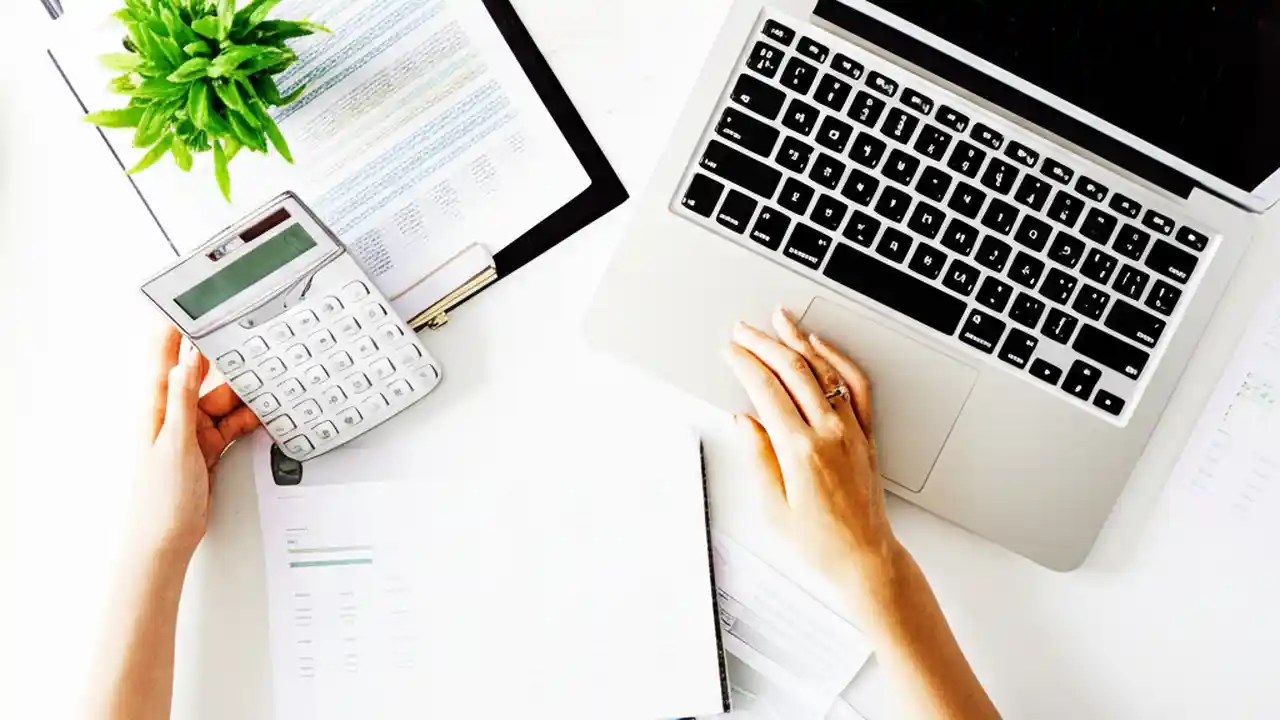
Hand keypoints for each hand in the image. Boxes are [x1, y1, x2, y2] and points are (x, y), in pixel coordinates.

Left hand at [132, 327, 260, 558]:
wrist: (166, 541)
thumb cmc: (160, 499)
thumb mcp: (173, 443)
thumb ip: (181, 399)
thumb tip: (185, 359)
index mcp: (157, 409)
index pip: (165, 359)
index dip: (174, 332)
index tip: (185, 305)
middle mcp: (173, 416)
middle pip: (203, 379)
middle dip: (226, 366)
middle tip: (250, 348)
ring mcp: (191, 433)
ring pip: (223, 402)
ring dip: (243, 397)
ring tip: (266, 386)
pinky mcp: (207, 449)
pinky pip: (232, 425)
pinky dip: (247, 420)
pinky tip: (262, 415)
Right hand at [725, 309, 898, 582]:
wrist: (865, 558)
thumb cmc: (820, 543)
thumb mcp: (772, 508)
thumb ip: (758, 458)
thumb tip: (744, 421)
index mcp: (800, 450)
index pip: (766, 389)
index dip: (744, 363)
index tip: (730, 351)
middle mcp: (829, 433)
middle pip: (793, 369)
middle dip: (764, 343)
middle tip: (743, 330)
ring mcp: (851, 430)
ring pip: (824, 369)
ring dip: (798, 340)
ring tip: (780, 320)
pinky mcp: (865, 435)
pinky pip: (855, 385)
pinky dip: (838, 359)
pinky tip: (822, 346)